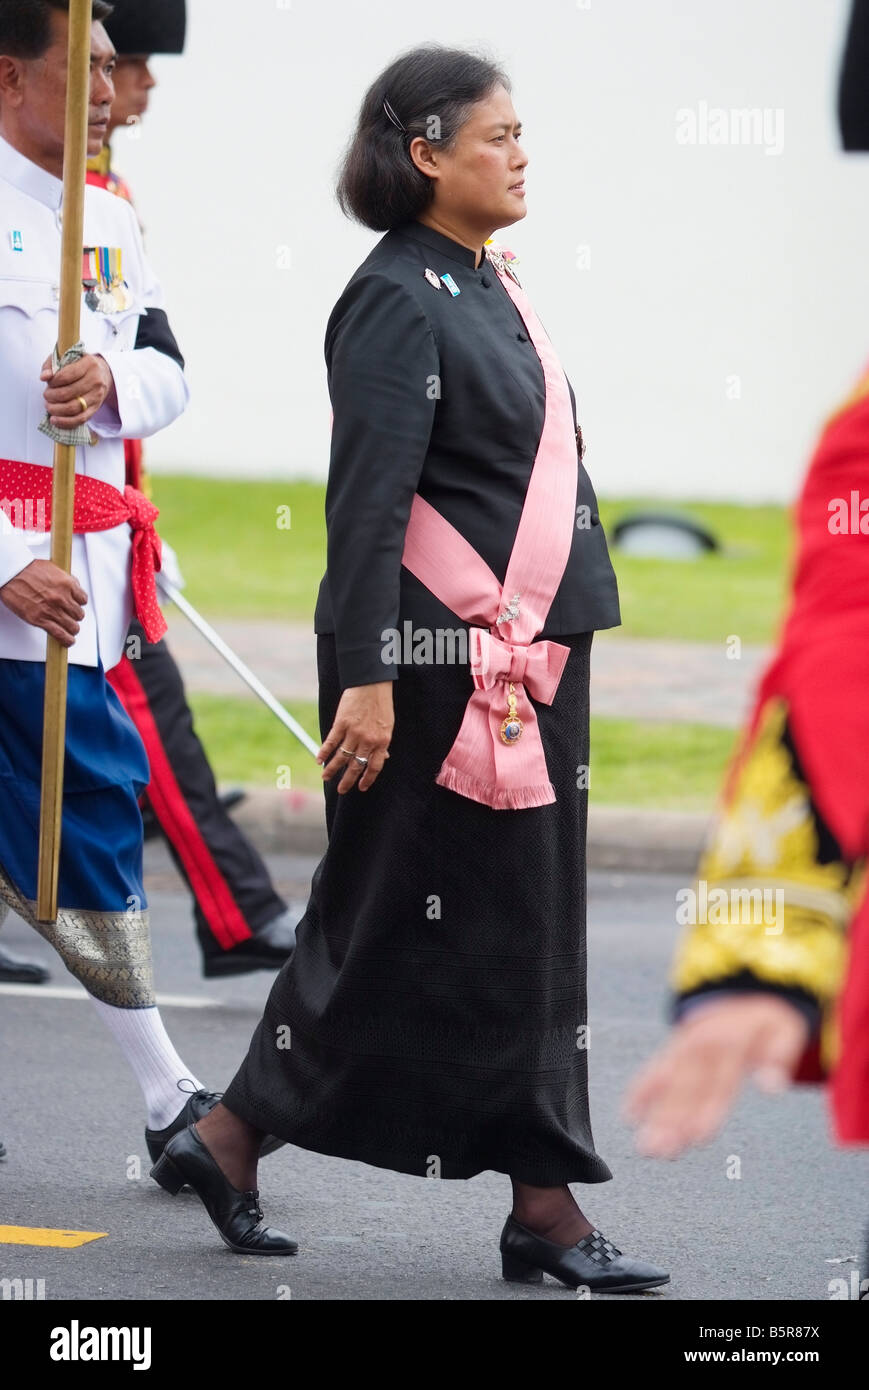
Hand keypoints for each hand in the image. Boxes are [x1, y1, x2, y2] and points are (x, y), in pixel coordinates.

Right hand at [0, 559, 87, 645]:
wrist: (11, 574)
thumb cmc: (27, 569)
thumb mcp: (53, 569)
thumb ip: (65, 580)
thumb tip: (74, 588)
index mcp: (66, 584)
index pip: (83, 600)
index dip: (79, 604)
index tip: (76, 605)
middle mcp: (61, 598)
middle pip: (78, 614)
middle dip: (74, 616)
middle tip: (70, 616)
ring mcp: (51, 610)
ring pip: (73, 626)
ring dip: (72, 628)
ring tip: (69, 629)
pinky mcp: (40, 620)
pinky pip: (60, 634)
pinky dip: (66, 639)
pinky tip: (68, 640)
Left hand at [40, 353, 115, 428]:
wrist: (103, 374)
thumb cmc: (81, 365)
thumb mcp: (67, 358)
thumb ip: (52, 365)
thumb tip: (43, 377)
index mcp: (88, 364)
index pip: (65, 376)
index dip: (53, 382)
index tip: (48, 382)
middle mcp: (95, 381)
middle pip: (68, 393)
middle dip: (51, 396)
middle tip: (46, 395)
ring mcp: (96, 396)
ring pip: (73, 408)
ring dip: (56, 409)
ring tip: (49, 406)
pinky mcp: (95, 408)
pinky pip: (80, 419)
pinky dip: (65, 422)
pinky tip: (54, 420)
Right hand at [317, 681, 393, 792]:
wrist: (372, 684)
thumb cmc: (381, 704)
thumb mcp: (388, 725)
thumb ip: (382, 742)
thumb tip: (383, 758)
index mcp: (382, 741)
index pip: (374, 767)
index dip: (367, 779)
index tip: (361, 788)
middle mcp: (368, 740)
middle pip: (356, 766)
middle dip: (347, 780)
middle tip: (341, 790)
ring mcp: (354, 732)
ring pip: (341, 757)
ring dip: (332, 769)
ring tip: (325, 778)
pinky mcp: (341, 724)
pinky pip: (331, 742)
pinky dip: (324, 753)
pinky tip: (319, 760)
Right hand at [622, 994, 809, 1156]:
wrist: (741, 987)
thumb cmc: (765, 1021)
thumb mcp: (783, 1031)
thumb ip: (778, 1059)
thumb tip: (773, 1088)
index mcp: (730, 1043)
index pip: (719, 1083)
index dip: (708, 1109)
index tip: (699, 1136)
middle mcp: (702, 1045)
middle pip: (687, 1088)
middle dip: (672, 1120)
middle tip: (661, 1149)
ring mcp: (685, 1047)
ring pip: (668, 1084)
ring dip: (656, 1114)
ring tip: (646, 1146)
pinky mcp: (674, 1049)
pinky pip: (655, 1070)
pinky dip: (641, 1090)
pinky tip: (630, 1114)